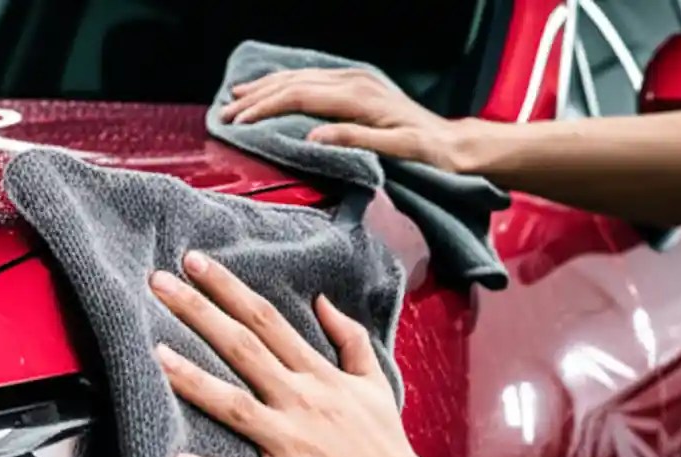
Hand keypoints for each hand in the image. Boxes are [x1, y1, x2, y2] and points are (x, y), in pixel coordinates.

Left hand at [150, 251, 438, 456]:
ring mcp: (295, 446)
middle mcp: (302, 402)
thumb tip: (323, 301)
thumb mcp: (375, 385)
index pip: (267, 320)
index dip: (228, 288)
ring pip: (237, 407)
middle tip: (157, 281)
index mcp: (319, 377)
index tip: (193, 260)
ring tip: (156, 355)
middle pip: (243, 348)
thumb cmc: (388, 450)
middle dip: (199, 312)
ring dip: (196, 381)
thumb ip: (350, 340)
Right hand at [219, 68, 471, 170]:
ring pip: (300, 77)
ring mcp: (356, 80)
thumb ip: (355, 141)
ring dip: (266, 87)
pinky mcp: (358, 86)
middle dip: (256, 97)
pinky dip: (286, 83)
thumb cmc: (429, 154)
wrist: (455, 144)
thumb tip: (313, 136)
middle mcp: (354, 82)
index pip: (299, 97)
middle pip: (294, 83)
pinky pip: (313, 79)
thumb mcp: (398, 152)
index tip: (238, 123)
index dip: (265, 109)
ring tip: (236, 97)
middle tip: (226, 113)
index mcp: (359, 97)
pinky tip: (272, 87)